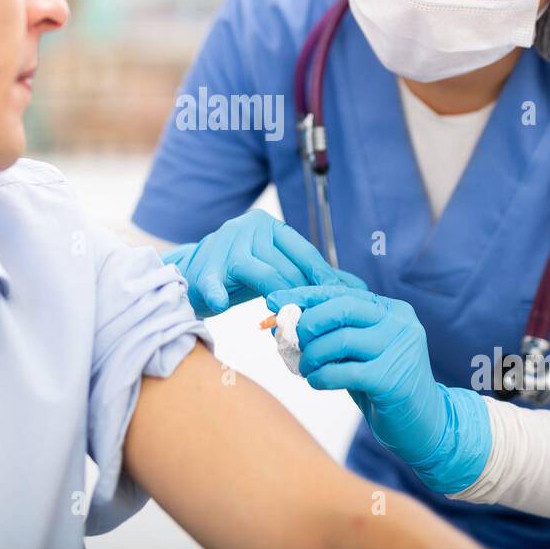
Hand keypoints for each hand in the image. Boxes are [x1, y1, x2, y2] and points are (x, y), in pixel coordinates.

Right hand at [161, 210, 366, 318]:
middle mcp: (245, 228)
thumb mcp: (276, 267)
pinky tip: (220, 304)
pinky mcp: (204, 268)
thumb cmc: (240, 274)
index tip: (342, 300)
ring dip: (279, 301)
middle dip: (305, 296)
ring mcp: (223, 247)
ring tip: (292, 324)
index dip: (324, 278)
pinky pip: (214, 283)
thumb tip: (359, 287)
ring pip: (263, 276)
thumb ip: (313, 274)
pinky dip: (217, 293)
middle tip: (321, 320)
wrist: (190, 276)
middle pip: (287, 267)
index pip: (304, 252)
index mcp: (267, 224)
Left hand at [265, 285, 490, 494]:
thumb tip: (280, 322)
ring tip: (304, 368)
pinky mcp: (393, 379)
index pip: (342, 292)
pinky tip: (317, 382)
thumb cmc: (382, 386)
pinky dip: (321, 376)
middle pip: (342, 307)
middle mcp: (400, 323)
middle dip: (307, 323)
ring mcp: (400, 349)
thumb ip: (329, 334)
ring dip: (311, 355)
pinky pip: (344, 372)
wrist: (425, 426)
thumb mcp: (357, 353)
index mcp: (391, 310)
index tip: (273, 302)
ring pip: (340, 339)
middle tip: (290, 341)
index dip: (304, 296)